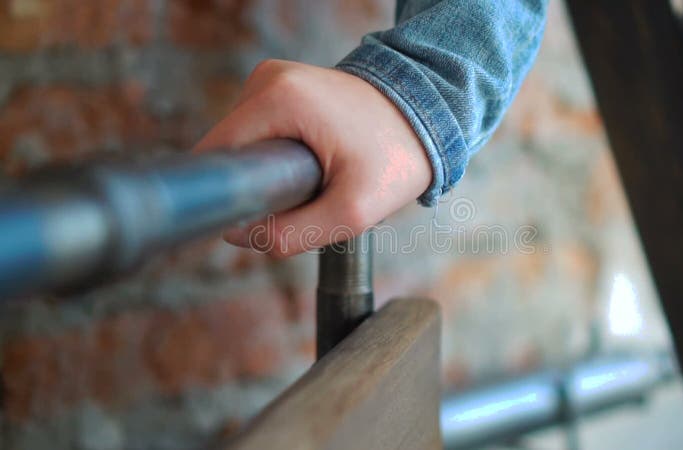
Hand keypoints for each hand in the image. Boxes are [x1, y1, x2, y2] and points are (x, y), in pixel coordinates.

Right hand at [194, 60, 431, 257]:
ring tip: (320, 175)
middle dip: (263, 185)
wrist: (431, 115)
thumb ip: (291, 233)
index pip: (217, 156)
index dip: (231, 195)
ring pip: (247, 145)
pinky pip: (264, 132)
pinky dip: (284, 155)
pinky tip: (319, 161)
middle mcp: (267, 79)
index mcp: (276, 98)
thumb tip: (237, 235)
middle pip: (232, 152)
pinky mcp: (285, 86)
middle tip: (312, 195)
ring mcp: (275, 78)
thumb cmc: (398, 156)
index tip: (266, 213)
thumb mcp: (352, 210)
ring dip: (274, 172)